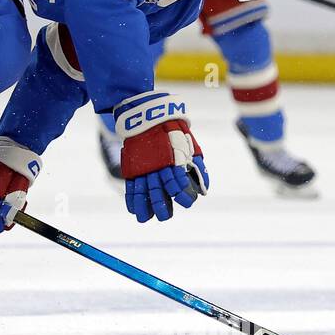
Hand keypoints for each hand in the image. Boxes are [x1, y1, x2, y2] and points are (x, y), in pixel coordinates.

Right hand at [115, 91, 207, 222]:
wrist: (149, 115)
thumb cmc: (174, 133)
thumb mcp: (190, 146)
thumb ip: (198, 167)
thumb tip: (203, 191)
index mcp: (172, 160)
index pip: (177, 183)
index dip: (182, 195)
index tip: (187, 203)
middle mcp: (156, 165)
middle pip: (158, 190)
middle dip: (161, 206)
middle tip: (164, 217)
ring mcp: (142, 165)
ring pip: (142, 189)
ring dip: (143, 205)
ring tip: (144, 219)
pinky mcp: (132, 165)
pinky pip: (131, 184)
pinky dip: (131, 197)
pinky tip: (133, 209)